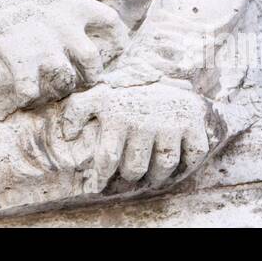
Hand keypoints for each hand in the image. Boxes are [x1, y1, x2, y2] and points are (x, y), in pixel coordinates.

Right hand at [0, 0, 127, 106]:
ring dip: (62, 85)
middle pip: (93, 60)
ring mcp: (44, 49)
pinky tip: (26, 94)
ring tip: (56, 85)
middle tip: (87, 76)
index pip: (110, 21)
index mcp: (76, 6)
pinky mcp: (22, 63)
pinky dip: (28, 97)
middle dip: (92, 73)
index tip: (118, 45)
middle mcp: (65, 29)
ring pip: (66, 80)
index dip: (118, 36)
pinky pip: (31, 91)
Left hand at [60, 83, 215, 190]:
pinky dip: (189, 165)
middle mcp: (144, 122)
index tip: (97, 186)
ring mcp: (169, 124)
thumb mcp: (99, 95)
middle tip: (130, 173)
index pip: (108, 158)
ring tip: (151, 176)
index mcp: (119, 117)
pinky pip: (192, 155)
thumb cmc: (127, 92)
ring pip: (163, 166)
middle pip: (135, 168)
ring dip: (157, 176)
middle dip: (130, 175)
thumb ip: (78, 110)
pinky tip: (178, 166)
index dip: (101, 177)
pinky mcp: (192, 124)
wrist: (165, 74)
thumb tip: (68, 134)